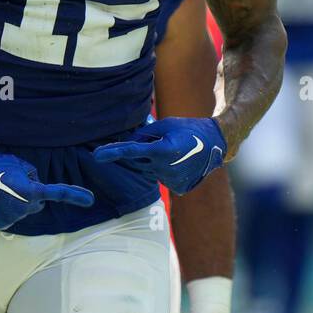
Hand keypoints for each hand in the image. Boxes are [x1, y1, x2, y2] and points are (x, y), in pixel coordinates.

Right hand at [0, 152, 93, 230]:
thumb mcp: (18, 164)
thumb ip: (32, 176)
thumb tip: (35, 186)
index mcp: (29, 191)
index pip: (56, 193)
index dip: (74, 196)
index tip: (90, 200)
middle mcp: (22, 209)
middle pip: (37, 205)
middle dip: (31, 196)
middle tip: (12, 183)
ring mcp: (11, 219)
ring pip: (23, 212)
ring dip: (17, 202)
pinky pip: (10, 217)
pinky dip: (5, 210)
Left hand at [93, 118, 225, 194]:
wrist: (215, 144)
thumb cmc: (188, 129)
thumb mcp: (165, 124)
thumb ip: (144, 134)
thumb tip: (128, 142)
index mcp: (161, 150)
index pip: (131, 151)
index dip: (112, 152)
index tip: (97, 155)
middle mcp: (164, 168)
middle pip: (138, 162)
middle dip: (139, 153)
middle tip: (156, 142)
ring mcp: (171, 180)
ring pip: (149, 170)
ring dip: (153, 161)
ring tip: (172, 150)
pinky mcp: (177, 188)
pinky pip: (161, 178)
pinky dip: (164, 169)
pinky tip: (178, 162)